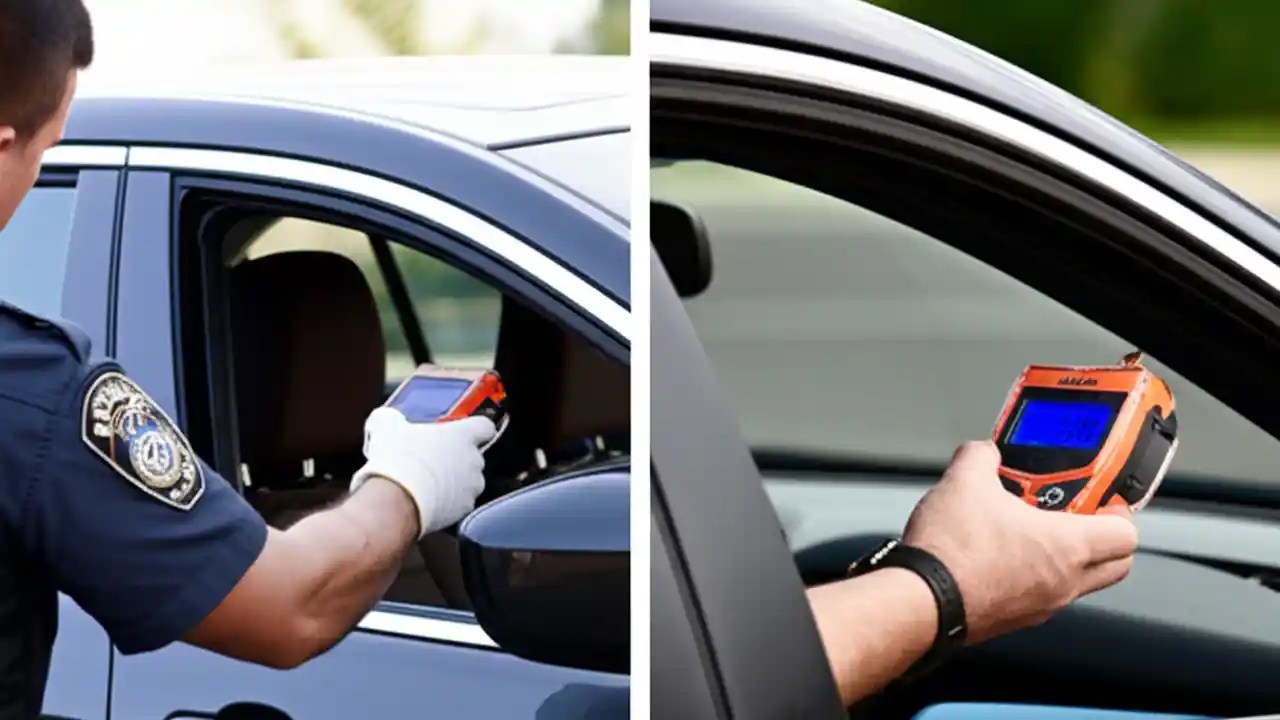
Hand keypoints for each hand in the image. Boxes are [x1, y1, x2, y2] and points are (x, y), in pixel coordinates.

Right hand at [350, 407, 496, 537]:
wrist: (396, 502)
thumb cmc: (397, 461)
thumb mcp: (386, 427)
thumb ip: (391, 418)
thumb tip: (386, 419)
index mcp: (462, 435)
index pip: (485, 427)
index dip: (475, 429)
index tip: (464, 432)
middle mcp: (473, 460)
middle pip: (474, 456)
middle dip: (457, 458)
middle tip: (434, 459)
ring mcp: (471, 487)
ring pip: (469, 481)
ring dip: (455, 482)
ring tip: (429, 483)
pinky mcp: (464, 510)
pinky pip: (461, 503)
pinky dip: (449, 503)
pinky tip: (429, 501)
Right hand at [903, 440, 1137, 643]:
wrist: (921, 600)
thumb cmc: (951, 551)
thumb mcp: (964, 480)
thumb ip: (981, 456)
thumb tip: (983, 452)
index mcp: (1066, 546)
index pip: (1127, 534)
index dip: (1119, 510)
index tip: (1101, 496)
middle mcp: (1063, 583)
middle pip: (1115, 565)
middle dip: (1104, 538)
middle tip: (1076, 514)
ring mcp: (1041, 606)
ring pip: (1079, 583)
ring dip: (1066, 557)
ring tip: (1030, 530)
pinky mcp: (1014, 620)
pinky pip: (1043, 596)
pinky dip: (1035, 575)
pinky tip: (999, 555)